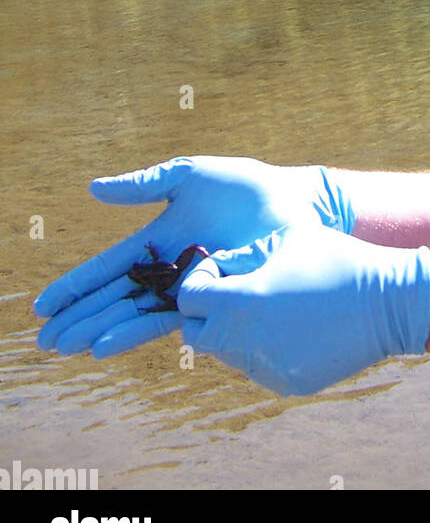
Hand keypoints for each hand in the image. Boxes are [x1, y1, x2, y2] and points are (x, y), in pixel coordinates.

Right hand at [34, 157, 354, 357]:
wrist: (292, 204)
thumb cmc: (245, 186)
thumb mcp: (189, 176)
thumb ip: (145, 184)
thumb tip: (93, 189)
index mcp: (158, 238)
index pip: (108, 267)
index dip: (76, 286)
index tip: (44, 306)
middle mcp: (169, 268)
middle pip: (115, 297)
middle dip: (80, 317)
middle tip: (45, 340)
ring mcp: (189, 285)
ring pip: (135, 313)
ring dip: (102, 329)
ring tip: (70, 347)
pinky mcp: (211, 296)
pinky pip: (169, 318)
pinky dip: (137, 331)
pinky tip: (110, 345)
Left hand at [179, 223, 429, 395]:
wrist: (386, 302)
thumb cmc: (335, 260)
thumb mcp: (284, 241)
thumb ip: (242, 256)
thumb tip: (218, 267)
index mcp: (241, 302)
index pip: (187, 300)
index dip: (198, 280)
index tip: (221, 270)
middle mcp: (246, 341)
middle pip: (196, 335)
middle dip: (206, 313)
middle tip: (233, 293)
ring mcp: (266, 367)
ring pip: (228, 352)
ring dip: (236, 330)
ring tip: (272, 306)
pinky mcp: (287, 382)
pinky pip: (259, 366)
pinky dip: (264, 348)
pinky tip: (294, 327)